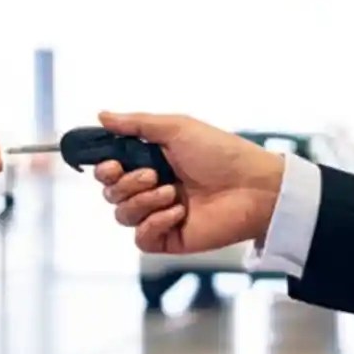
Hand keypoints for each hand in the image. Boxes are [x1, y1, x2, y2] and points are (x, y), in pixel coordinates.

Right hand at [94, 112, 283, 253]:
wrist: (253, 187)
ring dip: (143, 201)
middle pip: (111, 193)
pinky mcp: (169, 238)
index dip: (104, 169)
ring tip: (172, 192)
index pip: (110, 169)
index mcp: (150, 161)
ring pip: (123, 215)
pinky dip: (154, 223)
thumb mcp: (177, 128)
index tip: (113, 164)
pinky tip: (178, 212)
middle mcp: (151, 188)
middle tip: (153, 174)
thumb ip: (136, 124)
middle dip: (126, 183)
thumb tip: (101, 115)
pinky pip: (141, 238)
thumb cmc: (220, 153)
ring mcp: (159, 215)